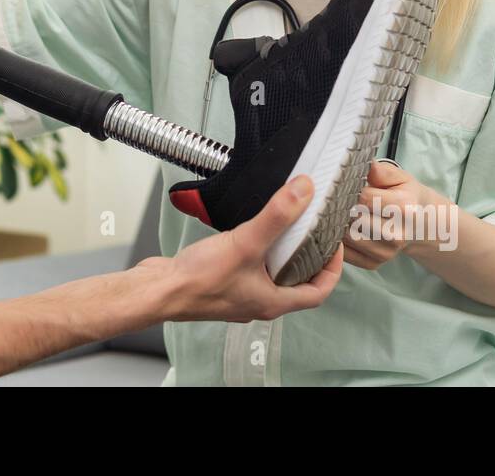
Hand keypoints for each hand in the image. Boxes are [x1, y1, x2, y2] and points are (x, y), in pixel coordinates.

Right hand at [143, 175, 344, 322]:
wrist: (159, 290)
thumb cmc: (198, 281)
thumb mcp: (246, 243)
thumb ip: (277, 217)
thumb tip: (303, 192)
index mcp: (273, 302)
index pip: (318, 292)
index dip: (332, 269)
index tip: (336, 245)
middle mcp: (259, 301)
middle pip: (297, 282)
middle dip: (308, 256)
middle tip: (313, 229)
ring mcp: (239, 294)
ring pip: (272, 274)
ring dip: (282, 252)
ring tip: (285, 225)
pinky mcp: (222, 283)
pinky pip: (249, 267)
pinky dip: (256, 250)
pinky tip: (249, 231)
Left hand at [342, 158, 438, 269]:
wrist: (422, 226)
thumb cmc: (407, 197)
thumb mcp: (400, 178)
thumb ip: (380, 171)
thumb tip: (359, 166)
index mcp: (404, 209)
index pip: (364, 198)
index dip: (350, 189)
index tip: (343, 184)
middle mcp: (396, 235)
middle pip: (353, 219)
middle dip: (341, 207)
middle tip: (335, 198)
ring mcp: (385, 253)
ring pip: (346, 237)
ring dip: (336, 223)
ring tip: (337, 211)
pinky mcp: (374, 264)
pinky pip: (344, 253)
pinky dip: (337, 240)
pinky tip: (340, 227)